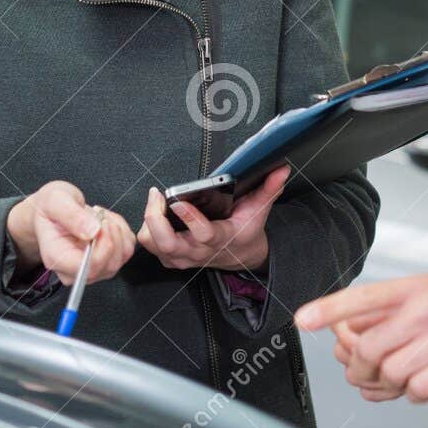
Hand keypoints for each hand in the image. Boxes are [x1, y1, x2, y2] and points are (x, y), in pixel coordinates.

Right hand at [6, 180, 136, 284]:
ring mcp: (91, 267)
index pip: (89, 268)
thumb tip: (93, 232)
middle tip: (100, 215)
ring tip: (101, 216)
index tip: (101, 223)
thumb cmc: (49, 208)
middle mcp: (74, 269)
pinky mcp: (105, 260)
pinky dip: (123, 231)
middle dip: (113, 236)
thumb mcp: (55, 201)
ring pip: (121, 258)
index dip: (104, 247)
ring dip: (119, 232)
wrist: (49, 211)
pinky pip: (126, 250)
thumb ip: (72, 216)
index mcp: (58, 258)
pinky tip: (108, 220)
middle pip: (108, 266)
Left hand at [138, 164, 288, 271]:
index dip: (189, 218)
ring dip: (149, 223)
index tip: (179, 200)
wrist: (240, 255)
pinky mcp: (171, 258)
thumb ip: (269, 189)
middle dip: (155, 219)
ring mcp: (183, 257)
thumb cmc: (246, 230)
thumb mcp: (260, 210)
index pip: (203, 234)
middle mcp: (199, 252)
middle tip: (157, 195)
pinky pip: (151, 246)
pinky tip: (153, 212)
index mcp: (221, 238)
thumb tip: (281, 169)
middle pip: (168, 243)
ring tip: (154, 200)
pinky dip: (147, 229)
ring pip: (155, 246)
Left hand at [295, 272, 427, 402]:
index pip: (363, 296)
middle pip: (369, 347)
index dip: (330, 308)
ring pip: (391, 372)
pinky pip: (418, 389)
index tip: (304, 318)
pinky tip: (417, 385)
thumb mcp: (424, 289)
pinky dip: (411, 394)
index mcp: (413, 288)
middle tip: (357, 369)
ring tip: (390, 378)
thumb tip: (345, 330)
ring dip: (383, 383)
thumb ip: (384, 309)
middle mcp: (425, 311)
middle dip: (356, 366)